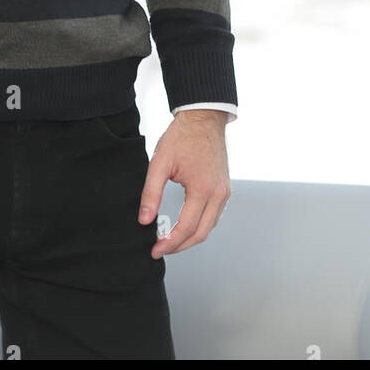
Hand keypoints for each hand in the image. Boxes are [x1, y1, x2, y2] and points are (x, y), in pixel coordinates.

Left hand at [138, 110, 231, 256]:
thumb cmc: (183, 136)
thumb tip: (145, 220)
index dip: (169, 244)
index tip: (155, 250)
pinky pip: (214, 215)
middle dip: (179, 246)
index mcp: (202, 189)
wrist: (203, 118)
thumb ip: (151, 193)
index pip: (186, 228)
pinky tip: (185, 225)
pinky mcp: (225, 188)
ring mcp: (224, 191)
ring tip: (170, 240)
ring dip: (190, 237)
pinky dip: (200, 225)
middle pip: (201, 233)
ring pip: (209, 226)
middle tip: (160, 249)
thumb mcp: (160, 162)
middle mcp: (218, 194)